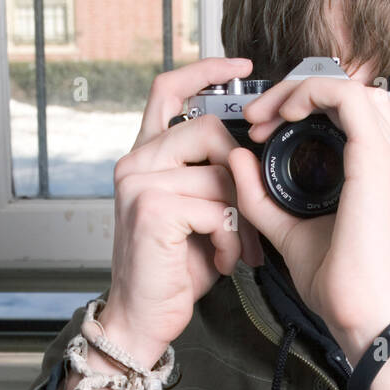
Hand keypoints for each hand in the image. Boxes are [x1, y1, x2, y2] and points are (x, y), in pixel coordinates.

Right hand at [102, 55, 264, 369]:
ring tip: (239, 250)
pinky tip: (224, 262)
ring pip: (220, 173)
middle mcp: (136, 163)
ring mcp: (139, 183)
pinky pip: (217, 207)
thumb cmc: (174, 272)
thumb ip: (217, 178)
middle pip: (208, 128)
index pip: (168, 89)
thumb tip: (254, 154)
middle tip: (253, 215)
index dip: (206, 70)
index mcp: (146, 157)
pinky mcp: (152, 208)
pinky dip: (231, 240)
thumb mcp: (201, 215)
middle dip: (243, 172)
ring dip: (242, 218)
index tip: (246, 68)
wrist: (142, 321)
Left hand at [227, 73, 389, 364]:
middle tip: (259, 116)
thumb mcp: (290, 234)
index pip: (352, 118)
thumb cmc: (344, 289)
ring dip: (301, 89)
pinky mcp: (377, 161)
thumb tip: (238, 161)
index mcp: (383, 176)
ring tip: (266, 113)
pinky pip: (346, 97)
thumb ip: (262, 198)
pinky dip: (310, 94)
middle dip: (300, 93)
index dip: (306, 110)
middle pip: (353, 94)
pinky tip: (281, 115)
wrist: (368, 319)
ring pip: (350, 86)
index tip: (265, 132)